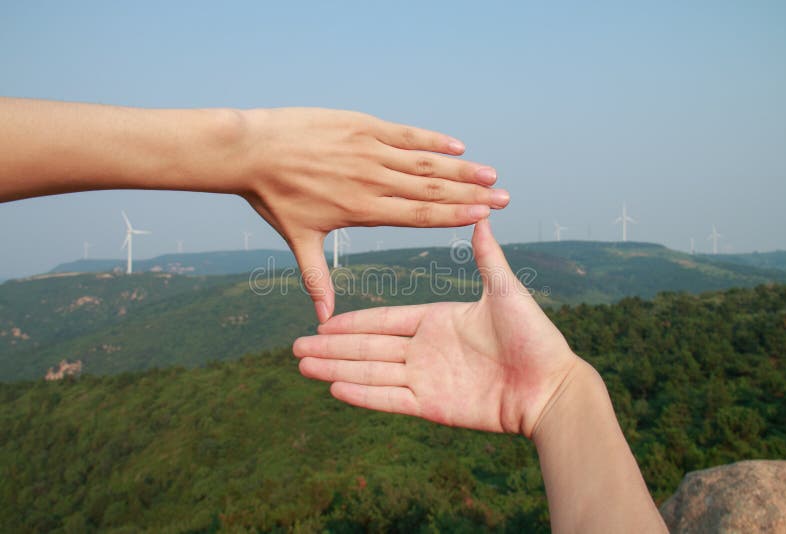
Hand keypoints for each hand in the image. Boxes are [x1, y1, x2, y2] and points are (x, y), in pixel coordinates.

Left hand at [237, 108, 508, 321]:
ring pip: (423, 162)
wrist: (250, 151)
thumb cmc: (274, 197)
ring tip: (490, 173)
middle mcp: (372, 181)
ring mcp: (368, 151)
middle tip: (504, 196)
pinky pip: (404, 133)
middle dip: (471, 193)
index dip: (454, 216)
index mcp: (363, 210)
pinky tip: (456, 144)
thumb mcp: (298, 241)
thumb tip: (322, 319)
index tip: (485, 217)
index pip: (418, 216)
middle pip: (431, 189)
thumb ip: (317, 278)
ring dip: (460, 167)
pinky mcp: (362, 126)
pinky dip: (431, 139)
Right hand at [292, 219, 576, 436]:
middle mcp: (426, 350)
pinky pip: (390, 399)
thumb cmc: (535, 337)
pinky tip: (334, 390)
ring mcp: (427, 379)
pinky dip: (362, 395)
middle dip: (331, 348)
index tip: (322, 321)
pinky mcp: (433, 406)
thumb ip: (487, 258)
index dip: (352, 323)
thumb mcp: (505, 291)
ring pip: (371, 373)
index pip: (384, 321)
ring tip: (303, 367)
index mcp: (437, 321)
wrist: (550, 387)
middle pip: (368, 348)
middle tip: (296, 347)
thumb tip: (484, 216)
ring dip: (337, 370)